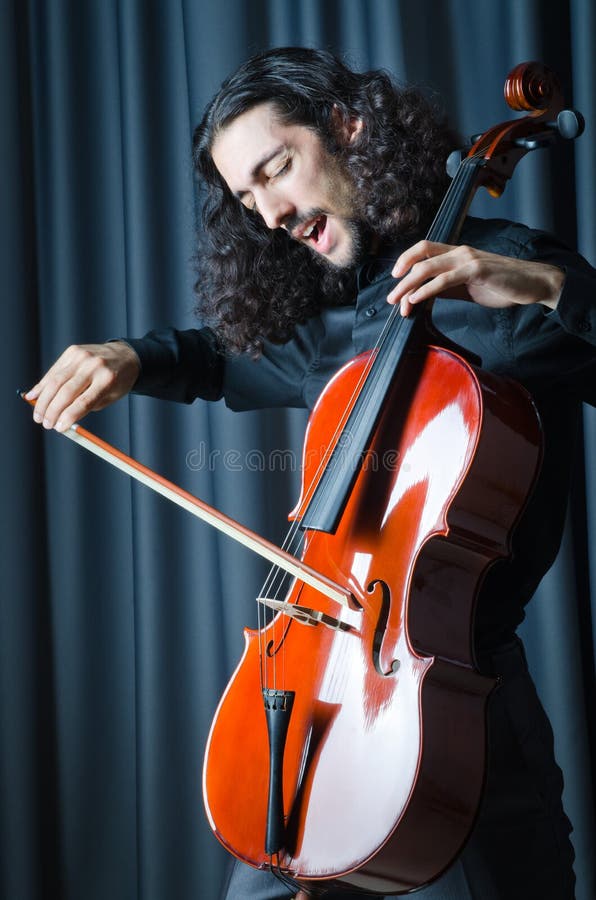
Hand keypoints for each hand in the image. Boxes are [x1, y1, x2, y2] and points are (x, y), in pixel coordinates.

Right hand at [25, 341, 140, 431]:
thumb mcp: (109, 397)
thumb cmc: (117, 381)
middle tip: (46, 424)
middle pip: (66, 392)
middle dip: (53, 411)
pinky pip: (54, 371)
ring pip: (55, 381)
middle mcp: (93, 366)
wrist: (124, 355)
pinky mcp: (72, 351)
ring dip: (43, 401)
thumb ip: (87, 407)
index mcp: (107, 380)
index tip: (58, 428)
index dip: (69, 416)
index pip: (84, 402)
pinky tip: (34, 396)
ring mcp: (81, 357)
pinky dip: (42, 385)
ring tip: (38, 416)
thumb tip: (60, 419)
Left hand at [387, 240, 564, 316]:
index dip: (406, 259)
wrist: (532, 284)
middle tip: (391, 297)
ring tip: (398, 301)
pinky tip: (416, 299)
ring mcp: (467, 259)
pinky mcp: (476, 270)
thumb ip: (446, 287)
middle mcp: (460, 251)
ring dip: (408, 286)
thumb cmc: (502, 285)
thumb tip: (423, 295)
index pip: (424, 249)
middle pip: (421, 257)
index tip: (395, 277)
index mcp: (458, 253)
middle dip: (401, 277)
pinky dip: (426, 290)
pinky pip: (444, 280)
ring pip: (428, 268)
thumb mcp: (468, 286)